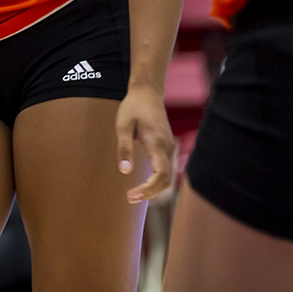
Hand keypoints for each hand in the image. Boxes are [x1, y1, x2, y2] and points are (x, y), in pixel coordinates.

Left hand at [116, 86, 176, 202]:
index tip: (131, 194)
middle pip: (166, 180)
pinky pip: (166, 170)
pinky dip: (157, 182)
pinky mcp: (167, 148)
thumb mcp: (123, 125)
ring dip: (153, 189)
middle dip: (150, 193)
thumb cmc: (133, 107)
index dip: (148, 189)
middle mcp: (167, 148)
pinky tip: (143, 186)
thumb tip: (124, 171)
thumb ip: (124, 148)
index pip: (160, 175)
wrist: (147, 93)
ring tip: (133, 195)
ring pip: (168, 177)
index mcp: (157, 143)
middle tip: (130, 198)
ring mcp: (169, 148)